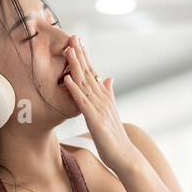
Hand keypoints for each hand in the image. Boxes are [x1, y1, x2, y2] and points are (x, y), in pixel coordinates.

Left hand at [62, 36, 137, 173]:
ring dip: (76, 66)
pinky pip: (83, 102)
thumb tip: (109, 78)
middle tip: (72, 36)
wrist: (124, 155)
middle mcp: (102, 99)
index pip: (93, 72)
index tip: (77, 41)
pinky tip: (67, 79)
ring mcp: (99, 108)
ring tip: (68, 50)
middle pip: (89, 72)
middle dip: (80, 54)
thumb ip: (108, 94)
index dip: (85, 56)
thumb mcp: (110, 112)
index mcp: (104, 97)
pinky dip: (74, 89)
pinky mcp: (95, 119)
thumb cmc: (115, 137)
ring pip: (85, 83)